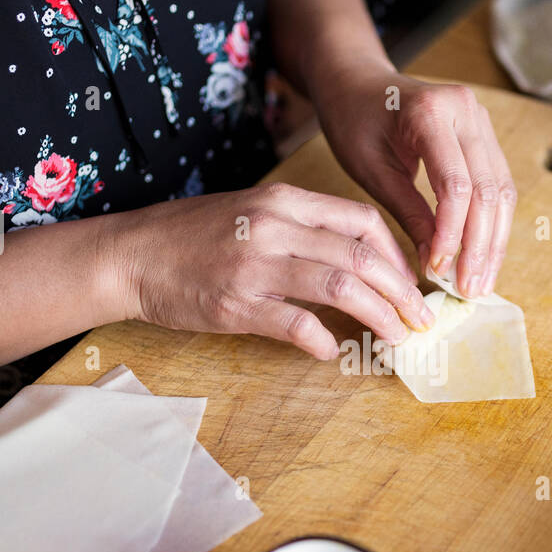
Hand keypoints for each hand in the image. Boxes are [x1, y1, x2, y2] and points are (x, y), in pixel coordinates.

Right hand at [105, 183, 433, 359]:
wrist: (131, 255)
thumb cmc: (192, 236)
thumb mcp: (252, 213)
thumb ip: (303, 228)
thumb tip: (357, 260)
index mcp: (284, 200)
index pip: (362, 220)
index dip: (397, 254)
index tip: (409, 282)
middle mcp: (274, 228)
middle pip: (362, 257)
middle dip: (403, 292)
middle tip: (421, 318)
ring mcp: (255, 266)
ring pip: (341, 287)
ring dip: (379, 316)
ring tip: (395, 337)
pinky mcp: (236, 305)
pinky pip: (297, 324)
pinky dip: (325, 341)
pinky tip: (333, 351)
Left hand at [313, 68, 515, 298]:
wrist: (358, 82)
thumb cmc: (354, 120)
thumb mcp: (371, 170)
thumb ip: (408, 213)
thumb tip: (435, 262)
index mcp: (430, 112)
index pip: (456, 185)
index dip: (452, 234)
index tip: (438, 270)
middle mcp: (466, 110)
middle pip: (488, 191)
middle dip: (480, 247)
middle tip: (469, 290)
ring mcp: (482, 120)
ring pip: (502, 192)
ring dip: (494, 242)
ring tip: (481, 283)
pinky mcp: (486, 135)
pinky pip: (499, 186)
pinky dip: (493, 225)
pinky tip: (483, 257)